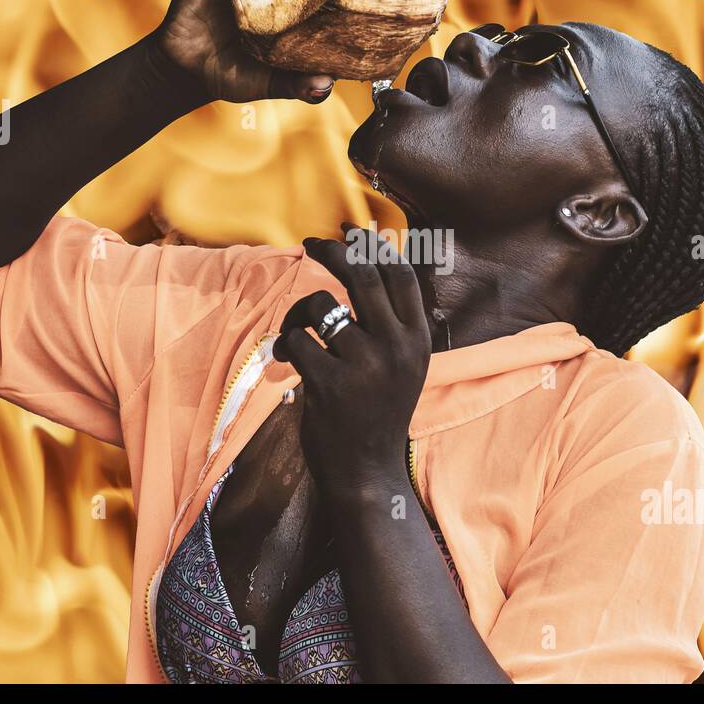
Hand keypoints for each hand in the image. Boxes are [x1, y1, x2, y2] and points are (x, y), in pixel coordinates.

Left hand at [273, 225, 431, 502]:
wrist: (367, 472)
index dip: (372, 246)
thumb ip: (391, 320)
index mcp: (417, 339)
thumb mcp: (402, 363)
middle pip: (361, 275)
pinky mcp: (331, 384)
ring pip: (320, 305)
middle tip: (311, 243)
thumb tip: (364, 258)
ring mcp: (365, 365)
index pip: (399, 274)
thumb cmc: (377, 411)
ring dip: (298, 311)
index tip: (349, 232)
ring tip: (297, 332)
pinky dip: (285, 343)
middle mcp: (397, 346)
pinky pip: (297, 339)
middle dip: (332, 251)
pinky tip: (287, 360)